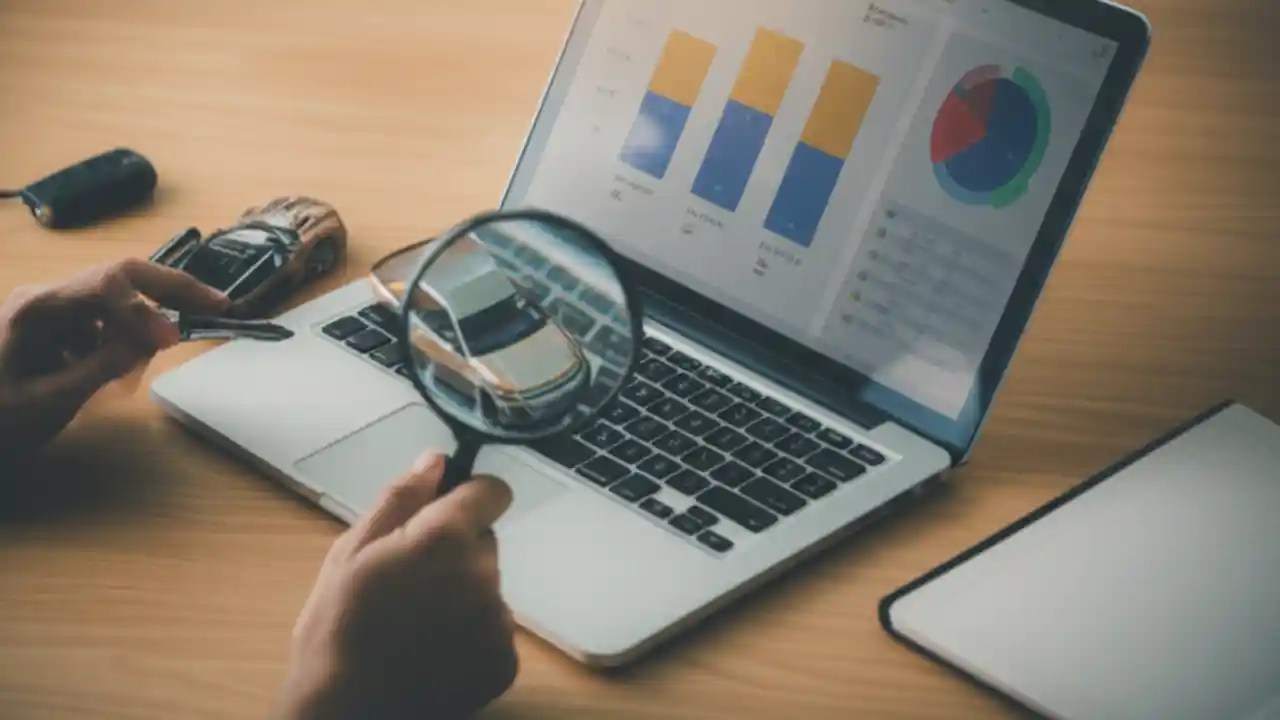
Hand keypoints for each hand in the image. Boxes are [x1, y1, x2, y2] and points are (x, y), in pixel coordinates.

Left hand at [0, 258, 228, 456]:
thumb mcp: (51, 400)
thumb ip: (106, 363)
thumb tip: (159, 335)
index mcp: (37, 307)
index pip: (109, 283)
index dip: (150, 308)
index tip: (172, 343)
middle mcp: (44, 296)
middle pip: (120, 276)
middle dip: (169, 290)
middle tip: (217, 305)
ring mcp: (47, 309)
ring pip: (115, 302)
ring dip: (137, 329)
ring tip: (126, 378)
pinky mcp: (51, 327)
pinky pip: (100, 322)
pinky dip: (119, 342)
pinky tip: (105, 377)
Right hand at [278, 453, 517, 719]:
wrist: (347, 713)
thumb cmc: (337, 632)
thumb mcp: (351, 552)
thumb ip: (401, 498)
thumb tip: (435, 460)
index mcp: (445, 538)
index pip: (493, 491)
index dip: (470, 498)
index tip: (446, 513)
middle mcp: (483, 574)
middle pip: (484, 543)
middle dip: (455, 553)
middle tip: (409, 582)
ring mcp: (498, 621)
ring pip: (487, 588)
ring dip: (462, 596)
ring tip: (414, 622)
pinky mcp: (504, 660)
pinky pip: (493, 630)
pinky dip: (470, 636)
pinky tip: (431, 650)